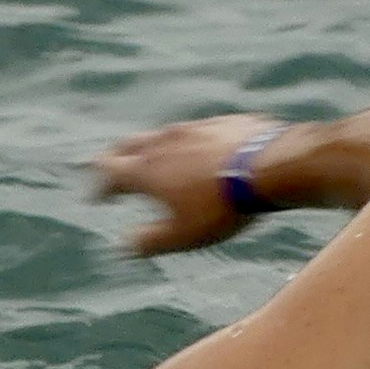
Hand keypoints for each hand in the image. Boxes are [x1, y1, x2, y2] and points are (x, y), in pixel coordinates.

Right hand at [94, 113, 282, 255]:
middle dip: (116, 158)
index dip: (99, 185)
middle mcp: (164, 142)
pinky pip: (196, 131)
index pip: (109, 172)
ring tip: (157, 161)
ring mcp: (194, 127)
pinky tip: (200, 152)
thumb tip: (124, 245)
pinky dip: (188, 143)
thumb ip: (150, 240)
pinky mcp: (222, 122)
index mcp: (147, 170)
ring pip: (162, 135)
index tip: (97, 197)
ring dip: (152, 148)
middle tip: (114, 170)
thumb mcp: (183, 235)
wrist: (272, 167)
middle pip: (128, 145)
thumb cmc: (223, 207)